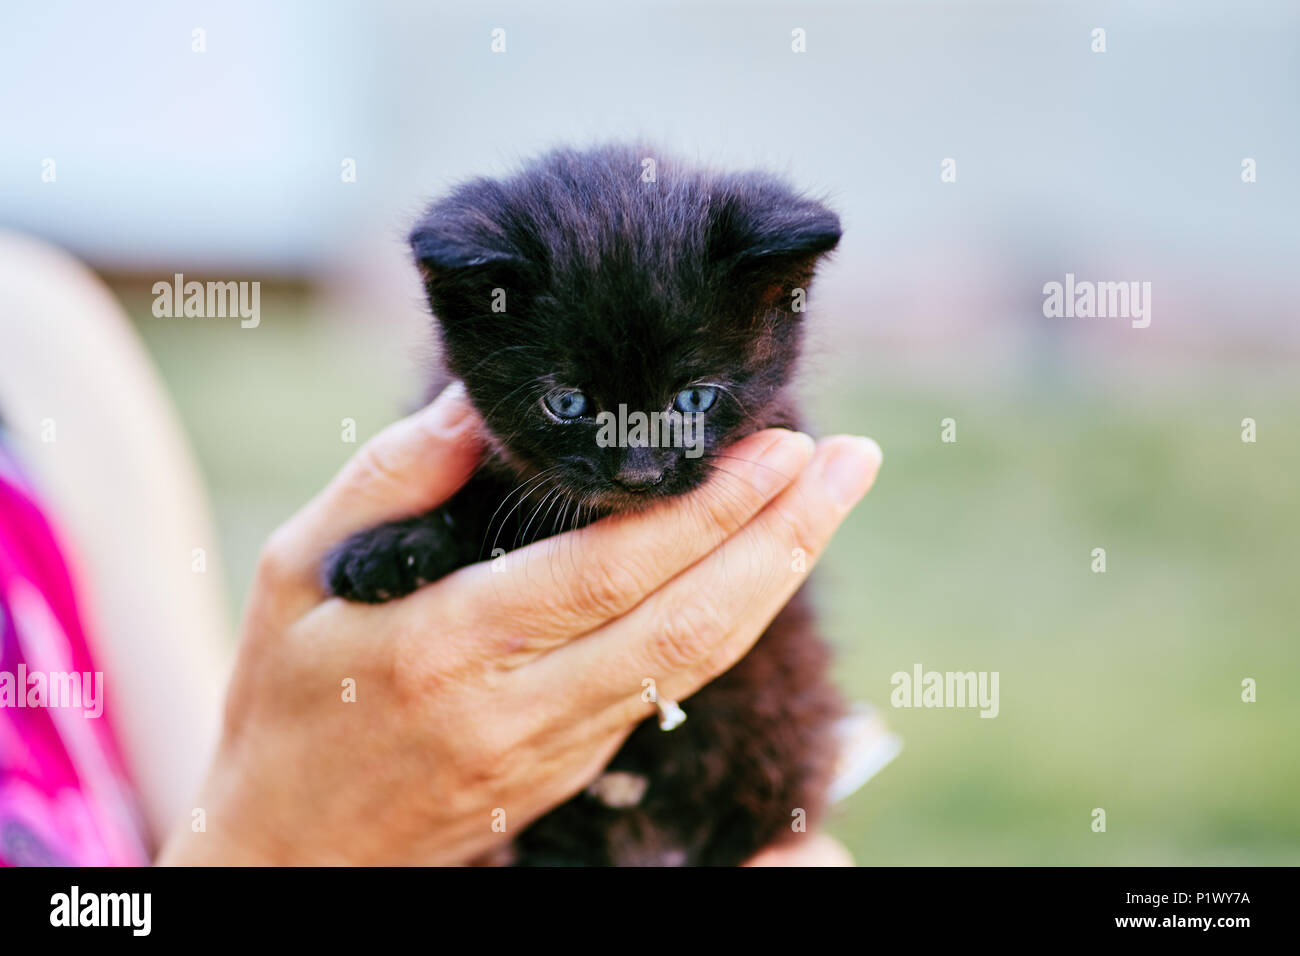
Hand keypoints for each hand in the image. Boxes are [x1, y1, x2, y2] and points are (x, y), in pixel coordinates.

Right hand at [158, 383, 881, 864]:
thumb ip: (389, 479)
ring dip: (778, 574)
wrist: (297, 851)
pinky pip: (670, 680)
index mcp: (452, 645)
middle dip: (786, 535)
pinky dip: (729, 611)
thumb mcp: (297, 573)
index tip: (780, 444)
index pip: (611, 571)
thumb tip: (476, 401)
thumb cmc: (288, 701)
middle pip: (692, 622)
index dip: (709, 508)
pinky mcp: (579, 764)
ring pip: (700, 660)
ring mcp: (561, 746)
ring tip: (831, 496)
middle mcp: (524, 705)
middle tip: (850, 459)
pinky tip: (756, 555)